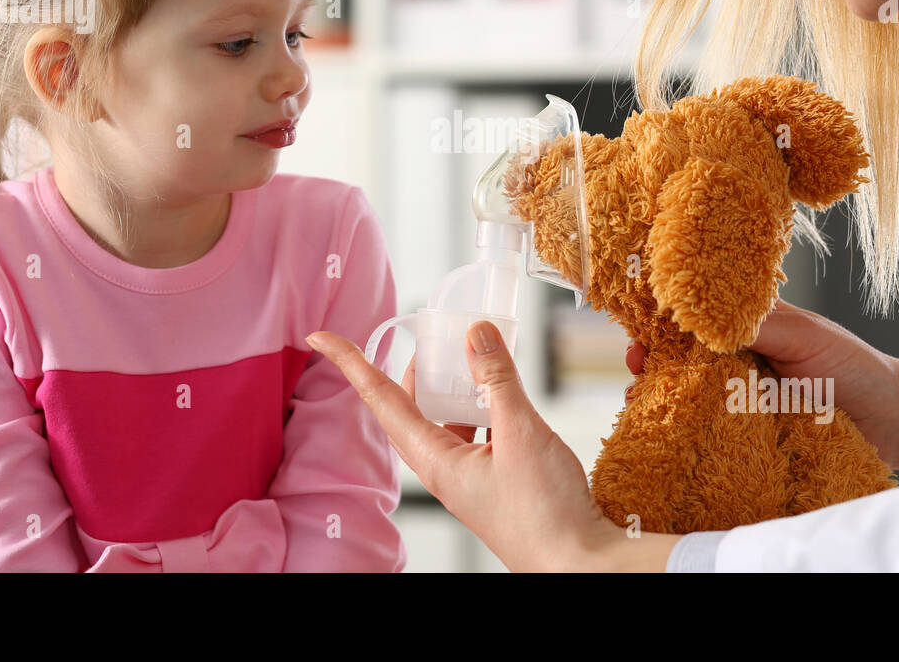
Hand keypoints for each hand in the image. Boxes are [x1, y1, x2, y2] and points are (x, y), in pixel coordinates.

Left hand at [305, 321, 623, 570]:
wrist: (577, 563)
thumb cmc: (546, 512)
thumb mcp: (521, 433)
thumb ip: (497, 380)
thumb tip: (474, 334)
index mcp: (436, 461)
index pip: (381, 400)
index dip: (350, 364)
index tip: (320, 338)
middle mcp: (443, 470)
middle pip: (410, 409)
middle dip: (414, 370)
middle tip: (430, 337)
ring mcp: (467, 478)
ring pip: (444, 422)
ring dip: (452, 388)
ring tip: (473, 359)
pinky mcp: (491, 483)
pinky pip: (472, 436)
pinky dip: (480, 408)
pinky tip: (503, 397)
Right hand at [624, 298, 898, 468]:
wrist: (893, 420)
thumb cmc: (852, 366)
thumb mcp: (803, 333)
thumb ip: (757, 322)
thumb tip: (704, 310)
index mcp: (747, 331)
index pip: (694, 321)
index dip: (662, 322)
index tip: (640, 330)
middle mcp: (738, 364)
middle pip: (680, 359)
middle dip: (649, 360)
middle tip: (635, 366)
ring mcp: (740, 401)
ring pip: (688, 396)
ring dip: (658, 396)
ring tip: (638, 401)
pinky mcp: (747, 437)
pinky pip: (708, 432)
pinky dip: (681, 430)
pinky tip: (662, 432)